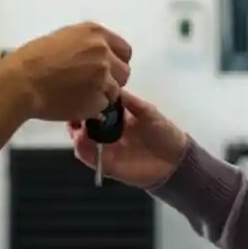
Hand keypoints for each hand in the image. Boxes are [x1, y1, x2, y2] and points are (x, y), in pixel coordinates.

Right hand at [0, 21, 131, 121]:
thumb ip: (86, 44)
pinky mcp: (98, 99)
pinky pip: (103, 106)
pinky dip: (92, 108)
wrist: (22, 82)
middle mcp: (104, 52)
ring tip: (79, 95)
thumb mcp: (63, 38)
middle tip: (93, 85)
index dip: (116, 61)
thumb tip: (96, 54)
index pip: (124, 50)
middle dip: (112, 80)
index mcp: (96, 33)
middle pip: (124, 71)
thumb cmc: (33, 59)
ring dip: (101, 95)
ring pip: (115, 91)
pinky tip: (74, 103)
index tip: (107, 69)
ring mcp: (103, 76)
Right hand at [69, 89, 188, 188]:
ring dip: (75, 133)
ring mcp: (105, 148)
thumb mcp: (147, 111)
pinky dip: (81, 148)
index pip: (93, 108)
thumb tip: (110, 84)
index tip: (78, 94)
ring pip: (81, 140)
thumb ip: (129, 100)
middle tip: (73, 111)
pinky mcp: (106, 164)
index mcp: (116, 117)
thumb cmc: (163, 132)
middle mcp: (107, 132)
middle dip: (74, 117)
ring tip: (76, 125)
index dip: (84, 102)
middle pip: (82, 124)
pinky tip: (80, 138)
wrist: (174, 160)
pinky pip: (88, 157)